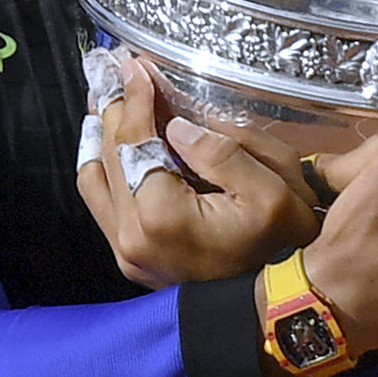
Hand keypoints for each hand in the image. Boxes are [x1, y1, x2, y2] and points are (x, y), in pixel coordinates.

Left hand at [76, 54, 319, 287]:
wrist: (278, 311)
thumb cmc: (283, 251)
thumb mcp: (271, 194)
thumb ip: (222, 150)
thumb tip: (175, 125)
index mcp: (160, 216)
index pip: (135, 140)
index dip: (133, 97)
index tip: (134, 64)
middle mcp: (131, 236)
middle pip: (108, 156)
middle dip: (112, 109)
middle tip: (112, 71)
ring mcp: (127, 252)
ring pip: (94, 180)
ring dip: (102, 137)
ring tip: (108, 101)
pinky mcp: (132, 259)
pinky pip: (103, 203)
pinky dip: (107, 167)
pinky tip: (115, 144)